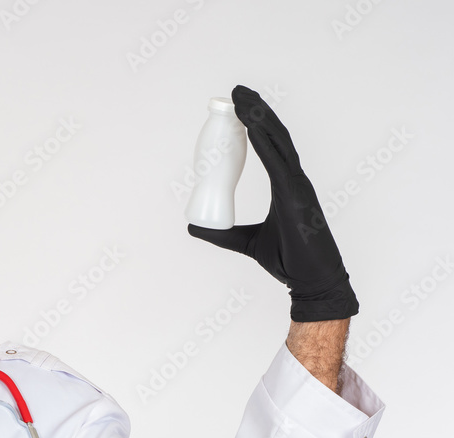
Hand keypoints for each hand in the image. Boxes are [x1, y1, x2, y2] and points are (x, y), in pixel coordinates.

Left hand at [187, 85, 358, 321]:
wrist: (308, 282)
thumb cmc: (288, 260)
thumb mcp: (244, 242)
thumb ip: (222, 234)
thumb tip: (193, 227)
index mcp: (285, 186)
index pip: (268, 148)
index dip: (254, 126)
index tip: (236, 109)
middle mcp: (293, 180)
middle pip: (274, 136)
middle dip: (256, 111)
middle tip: (236, 92)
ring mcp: (298, 186)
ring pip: (278, 142)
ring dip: (260, 118)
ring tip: (243, 97)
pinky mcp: (297, 196)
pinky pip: (279, 163)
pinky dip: (267, 142)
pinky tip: (254, 125)